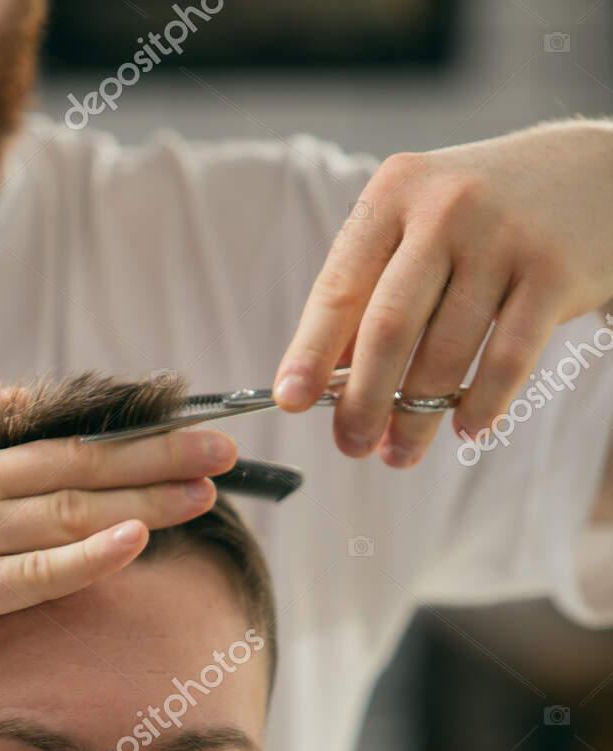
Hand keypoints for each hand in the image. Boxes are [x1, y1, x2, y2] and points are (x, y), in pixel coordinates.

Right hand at [0, 388, 236, 685]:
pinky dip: (93, 554)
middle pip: (81, 456)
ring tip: (209, 489)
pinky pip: (39, 571)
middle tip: (224, 444)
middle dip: (161, 449)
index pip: (54, 415)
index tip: (179, 412)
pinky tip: (141, 540)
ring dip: (150, 497)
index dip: (124, 416)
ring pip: (74, 508)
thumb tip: (17, 411)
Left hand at [272, 120, 612, 466]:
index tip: (290, 401)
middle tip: (350, 446)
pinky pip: (507, 359)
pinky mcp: (552, 271)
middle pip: (388, 328)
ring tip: (401, 452)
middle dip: (362, 400)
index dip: (309, 351)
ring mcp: (503, 237)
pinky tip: (467, 430)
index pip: (339, 286)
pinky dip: (482, 405)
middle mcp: (445, 208)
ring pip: (445, 353)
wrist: (594, 174)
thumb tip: (324, 379)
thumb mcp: (419, 228)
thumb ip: (372, 290)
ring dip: (417, 417)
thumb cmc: (483, 217)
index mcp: (395, 193)